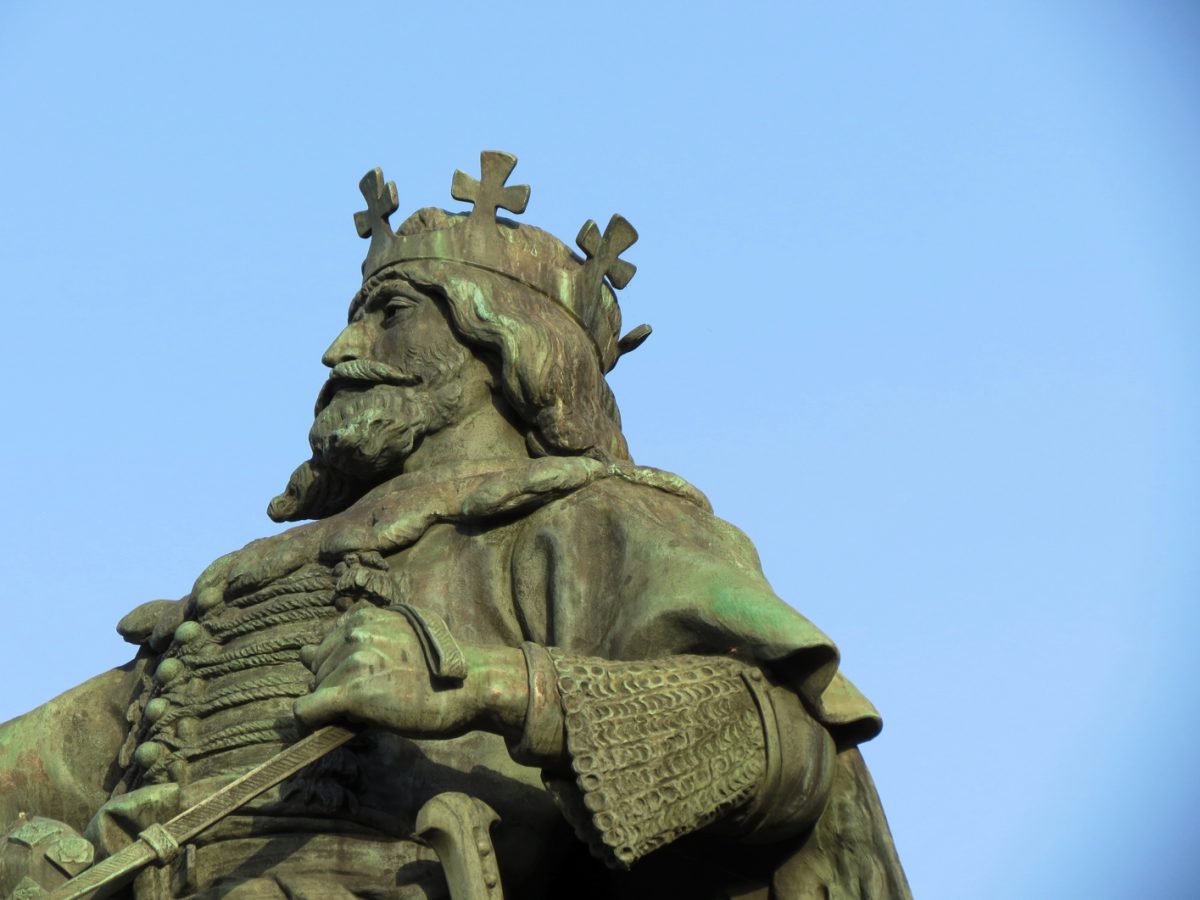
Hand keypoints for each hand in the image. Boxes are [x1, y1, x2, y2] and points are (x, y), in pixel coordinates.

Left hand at [294, 605, 527, 738]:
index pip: (324, 646)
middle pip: (316, 669)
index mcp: (364, 616)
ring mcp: (353, 659)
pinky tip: (328, 728)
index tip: (357, 683)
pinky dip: (311, 723)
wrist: (470, 686)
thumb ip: (355, 642)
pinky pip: (306, 711)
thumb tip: (301, 652)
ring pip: (314, 691)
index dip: (337, 669)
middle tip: (369, 700)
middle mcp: (355, 631)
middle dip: (333, 686)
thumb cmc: (437, 668)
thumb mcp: (396, 638)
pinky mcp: (352, 691)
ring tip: (371, 710)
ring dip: (333, 705)